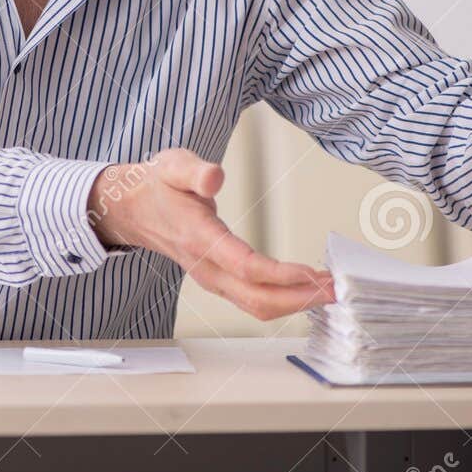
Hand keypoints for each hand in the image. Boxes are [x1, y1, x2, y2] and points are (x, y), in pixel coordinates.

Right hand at [88, 149, 333, 319]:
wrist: (134, 209)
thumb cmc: (158, 186)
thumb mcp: (172, 165)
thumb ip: (195, 171)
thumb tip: (215, 178)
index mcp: (198, 238)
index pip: (244, 267)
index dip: (281, 275)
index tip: (312, 272)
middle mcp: (206, 267)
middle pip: (257, 298)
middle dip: (301, 298)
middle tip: (336, 288)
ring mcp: (212, 279)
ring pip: (257, 306)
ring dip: (296, 303)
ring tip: (329, 290)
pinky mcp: (219, 282)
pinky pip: (254, 301)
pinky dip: (284, 300)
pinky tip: (305, 289)